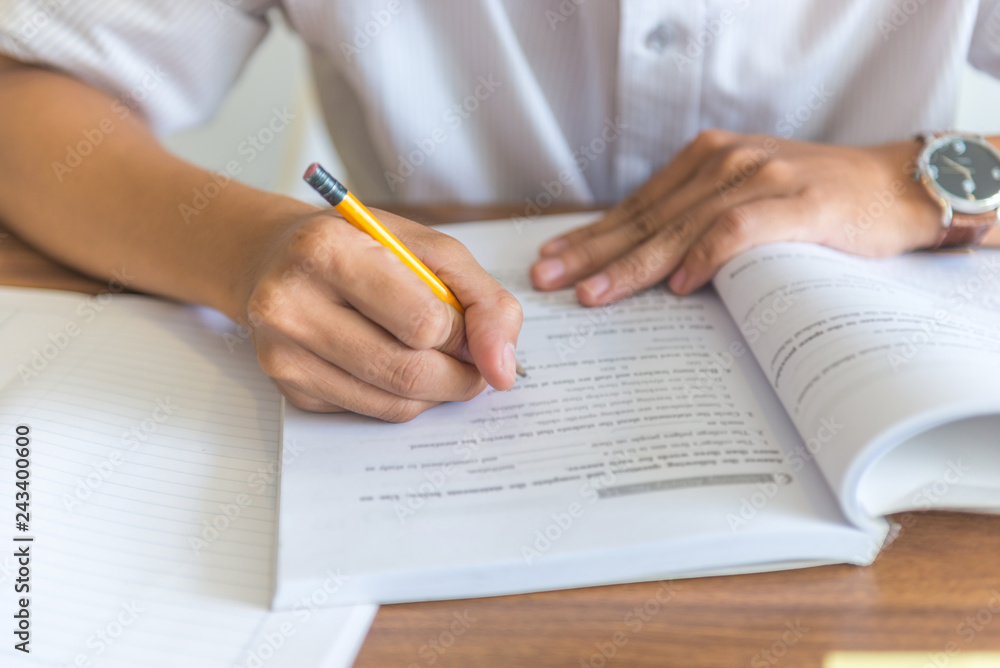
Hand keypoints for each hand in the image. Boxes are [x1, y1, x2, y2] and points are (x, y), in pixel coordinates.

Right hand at [238, 209, 522, 421]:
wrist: (275, 257)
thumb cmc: (360, 247)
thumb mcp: (429, 249)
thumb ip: (483, 300)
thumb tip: (505, 369)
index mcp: (329, 250)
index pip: (424, 323)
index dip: (460, 330)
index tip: (461, 320)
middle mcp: (291, 303)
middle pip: (409, 371)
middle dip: (459, 373)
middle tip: (468, 357)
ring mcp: (284, 352)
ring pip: (394, 402)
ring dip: (435, 389)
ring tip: (435, 357)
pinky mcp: (289, 388)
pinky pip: (371, 412)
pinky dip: (402, 398)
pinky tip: (393, 362)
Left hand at [530, 129, 942, 304]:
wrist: (897, 187)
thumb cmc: (819, 201)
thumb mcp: (749, 200)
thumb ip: (701, 220)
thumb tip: (650, 267)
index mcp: (708, 160)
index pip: (637, 205)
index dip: (592, 234)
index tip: (552, 258)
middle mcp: (726, 161)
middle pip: (647, 216)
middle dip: (592, 251)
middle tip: (548, 278)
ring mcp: (761, 178)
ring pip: (681, 226)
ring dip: (634, 263)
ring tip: (595, 293)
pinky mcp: (798, 201)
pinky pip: (739, 229)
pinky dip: (706, 256)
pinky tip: (678, 284)